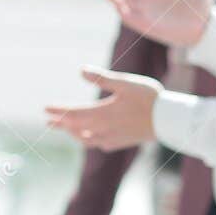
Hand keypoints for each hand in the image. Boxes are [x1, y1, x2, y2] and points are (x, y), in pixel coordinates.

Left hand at [45, 66, 160, 151]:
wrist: (169, 120)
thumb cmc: (148, 98)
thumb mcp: (125, 83)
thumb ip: (102, 78)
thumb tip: (81, 70)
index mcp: (102, 114)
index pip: (73, 114)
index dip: (59, 112)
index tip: (45, 109)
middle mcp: (103, 129)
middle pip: (75, 128)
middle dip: (61, 124)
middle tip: (48, 122)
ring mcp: (112, 138)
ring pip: (86, 139)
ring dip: (74, 133)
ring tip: (67, 129)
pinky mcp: (121, 143)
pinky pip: (100, 144)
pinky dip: (90, 140)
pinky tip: (91, 137)